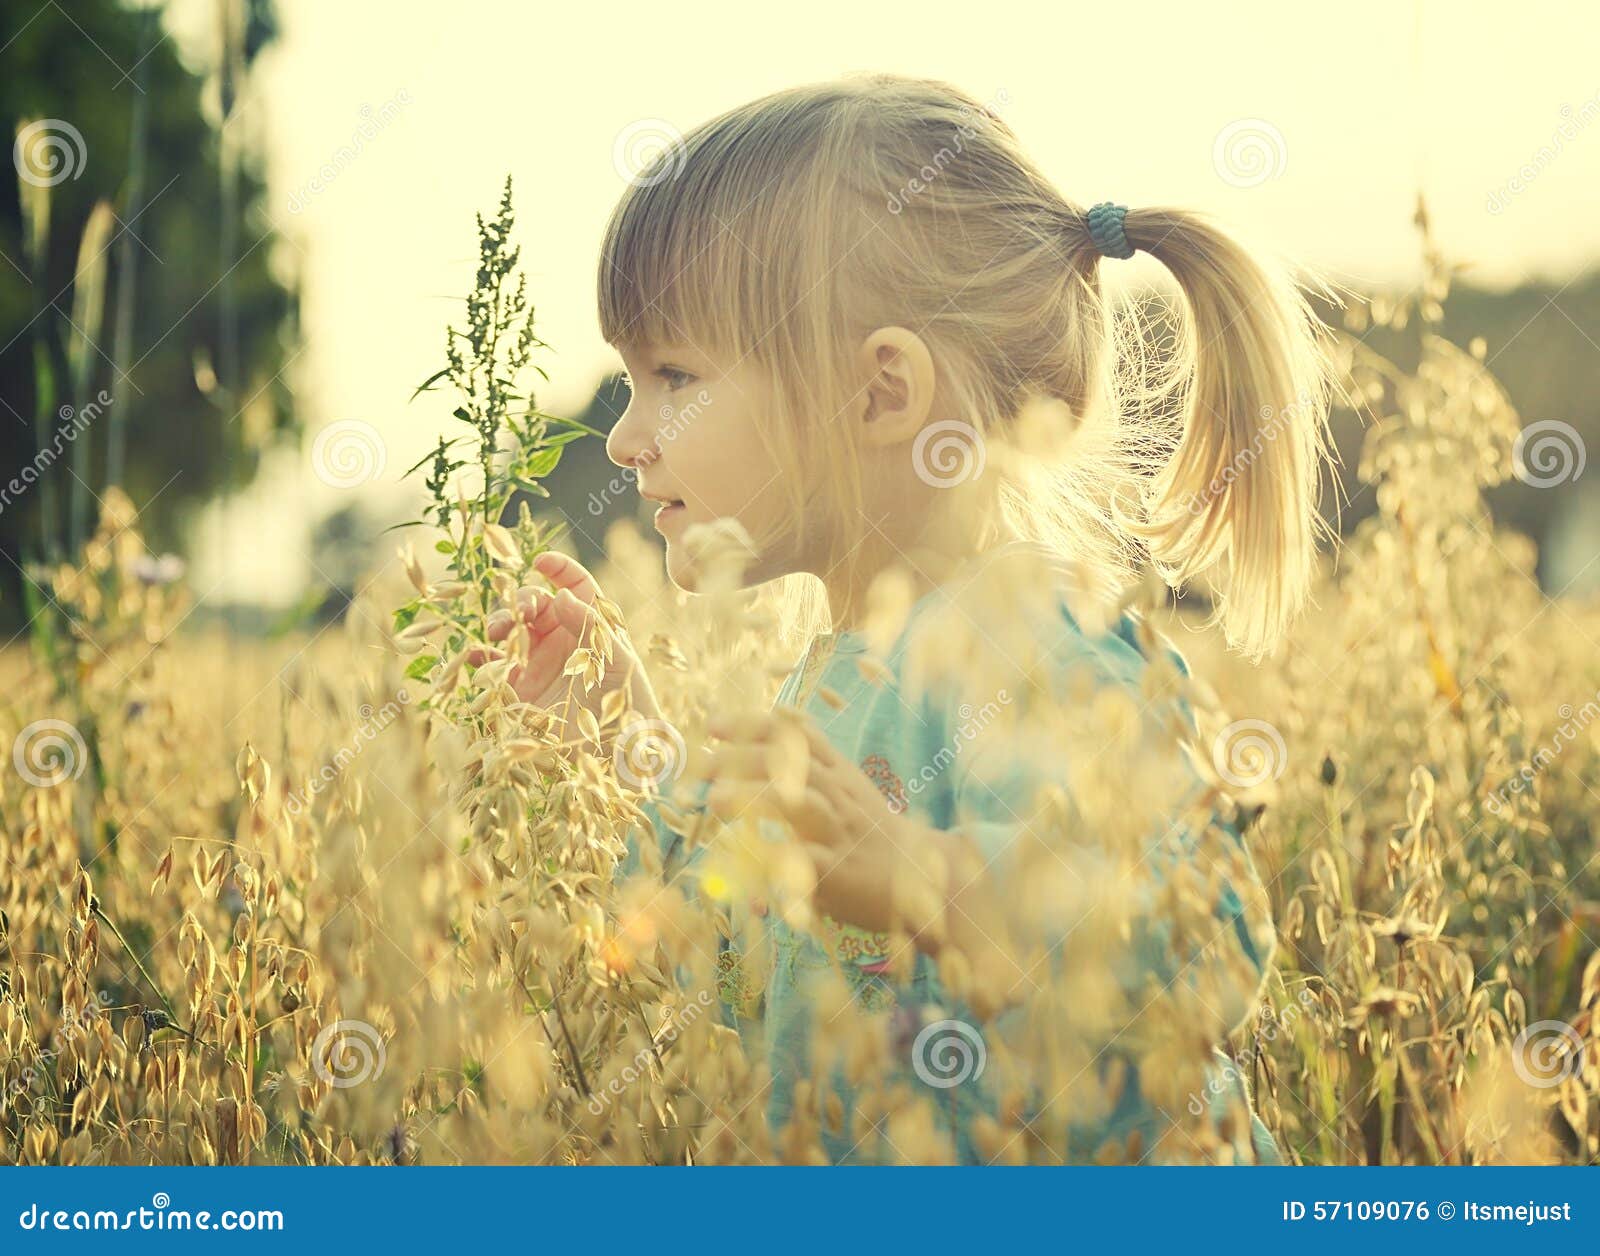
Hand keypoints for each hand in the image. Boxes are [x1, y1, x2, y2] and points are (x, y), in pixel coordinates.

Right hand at [465, 551, 660, 755]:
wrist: (614, 752)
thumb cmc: (628, 703)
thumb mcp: (617, 660)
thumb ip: (591, 626)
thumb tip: (560, 595)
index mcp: (591, 625)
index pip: (575, 586)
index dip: (560, 569)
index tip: (541, 561)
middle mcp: (562, 638)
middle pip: (535, 603)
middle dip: (521, 601)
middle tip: (516, 614)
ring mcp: (538, 662)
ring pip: (511, 628)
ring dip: (500, 622)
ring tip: (498, 632)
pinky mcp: (519, 689)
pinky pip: (494, 665)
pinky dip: (481, 657)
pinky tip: (477, 655)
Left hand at [702, 708, 942, 938]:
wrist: (924, 874)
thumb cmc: (869, 830)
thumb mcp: (843, 785)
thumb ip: (804, 764)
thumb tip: (752, 745)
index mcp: (835, 769)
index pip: (792, 734)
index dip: (751, 724)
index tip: (712, 723)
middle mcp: (837, 792)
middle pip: (789, 763)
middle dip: (740, 759)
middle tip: (700, 763)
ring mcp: (839, 830)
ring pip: (798, 804)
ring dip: (755, 798)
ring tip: (716, 799)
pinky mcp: (840, 871)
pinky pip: (807, 863)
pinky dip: (778, 859)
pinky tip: (747, 860)